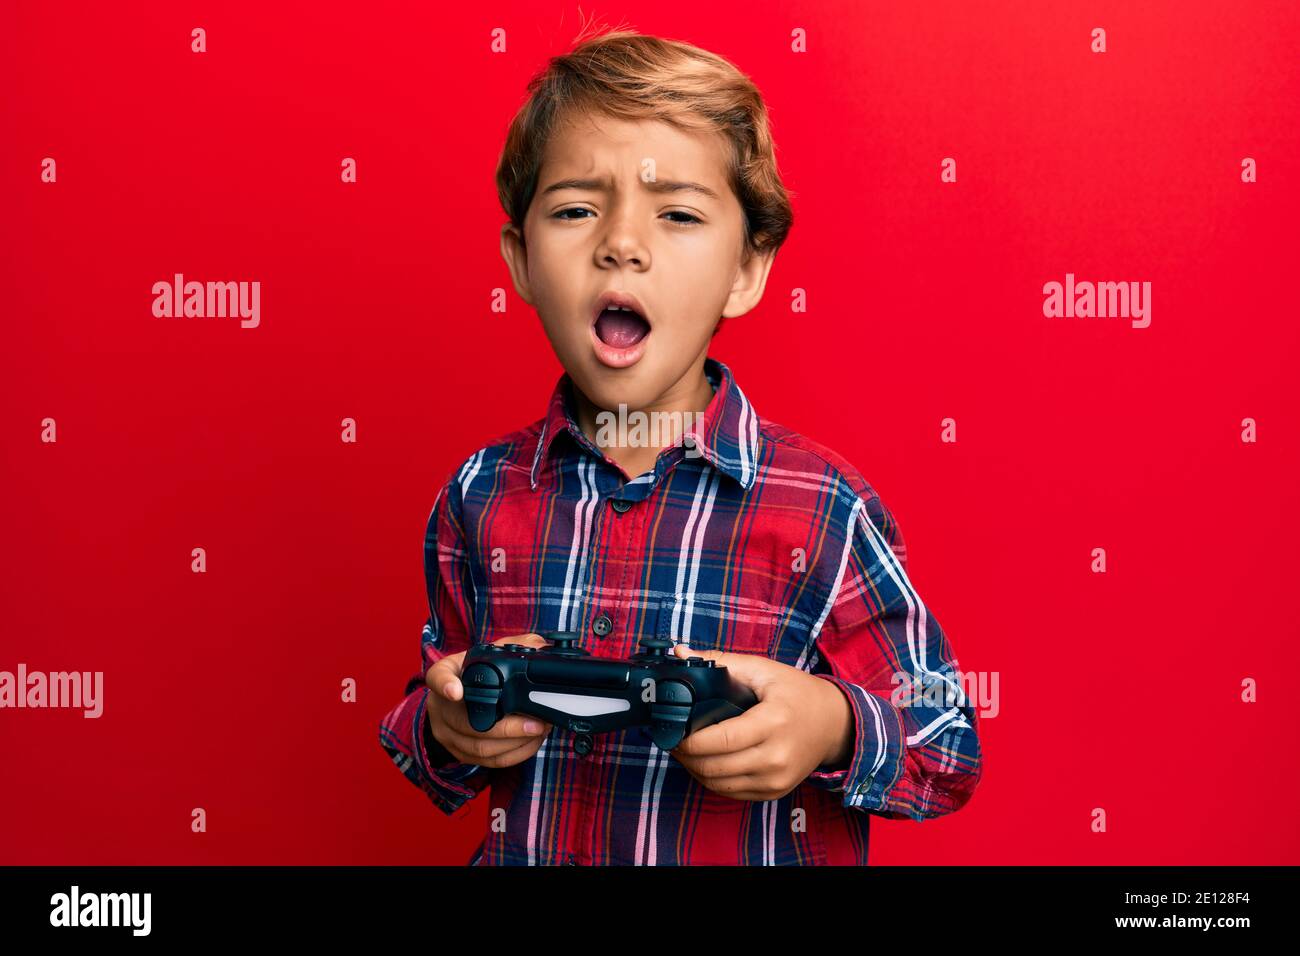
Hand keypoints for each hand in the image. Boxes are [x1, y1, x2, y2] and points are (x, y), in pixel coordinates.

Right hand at [424, 633, 553, 766]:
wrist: (461, 694)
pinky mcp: (459, 752)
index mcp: (444, 674)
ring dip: (515, 744)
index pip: (438, 677)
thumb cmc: (479, 671)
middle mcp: (439, 706)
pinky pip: (486, 761)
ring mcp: (446, 732)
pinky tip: (531, 743)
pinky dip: (513, 755)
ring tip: (540, 731)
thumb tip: (542, 647)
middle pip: (466, 724)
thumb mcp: (491, 652)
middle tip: (535, 722)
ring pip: (479, 748)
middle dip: (508, 728)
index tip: (456, 691)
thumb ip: (516, 645)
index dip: (445, 685)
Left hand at [667, 644, 854, 801]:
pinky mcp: (774, 792)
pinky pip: (731, 792)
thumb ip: (721, 662)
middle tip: (671, 738)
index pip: (720, 740)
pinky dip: (711, 779)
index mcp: (772, 723)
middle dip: (685, 755)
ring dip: (694, 769)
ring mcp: (775, 780)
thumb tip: (682, 654)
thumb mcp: (763, 670)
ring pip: (718, 784)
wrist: (834, 724)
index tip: (672, 728)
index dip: (688, 739)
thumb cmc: (797, 693)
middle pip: (714, 767)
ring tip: (684, 749)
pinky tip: (704, 761)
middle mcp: (775, 757)